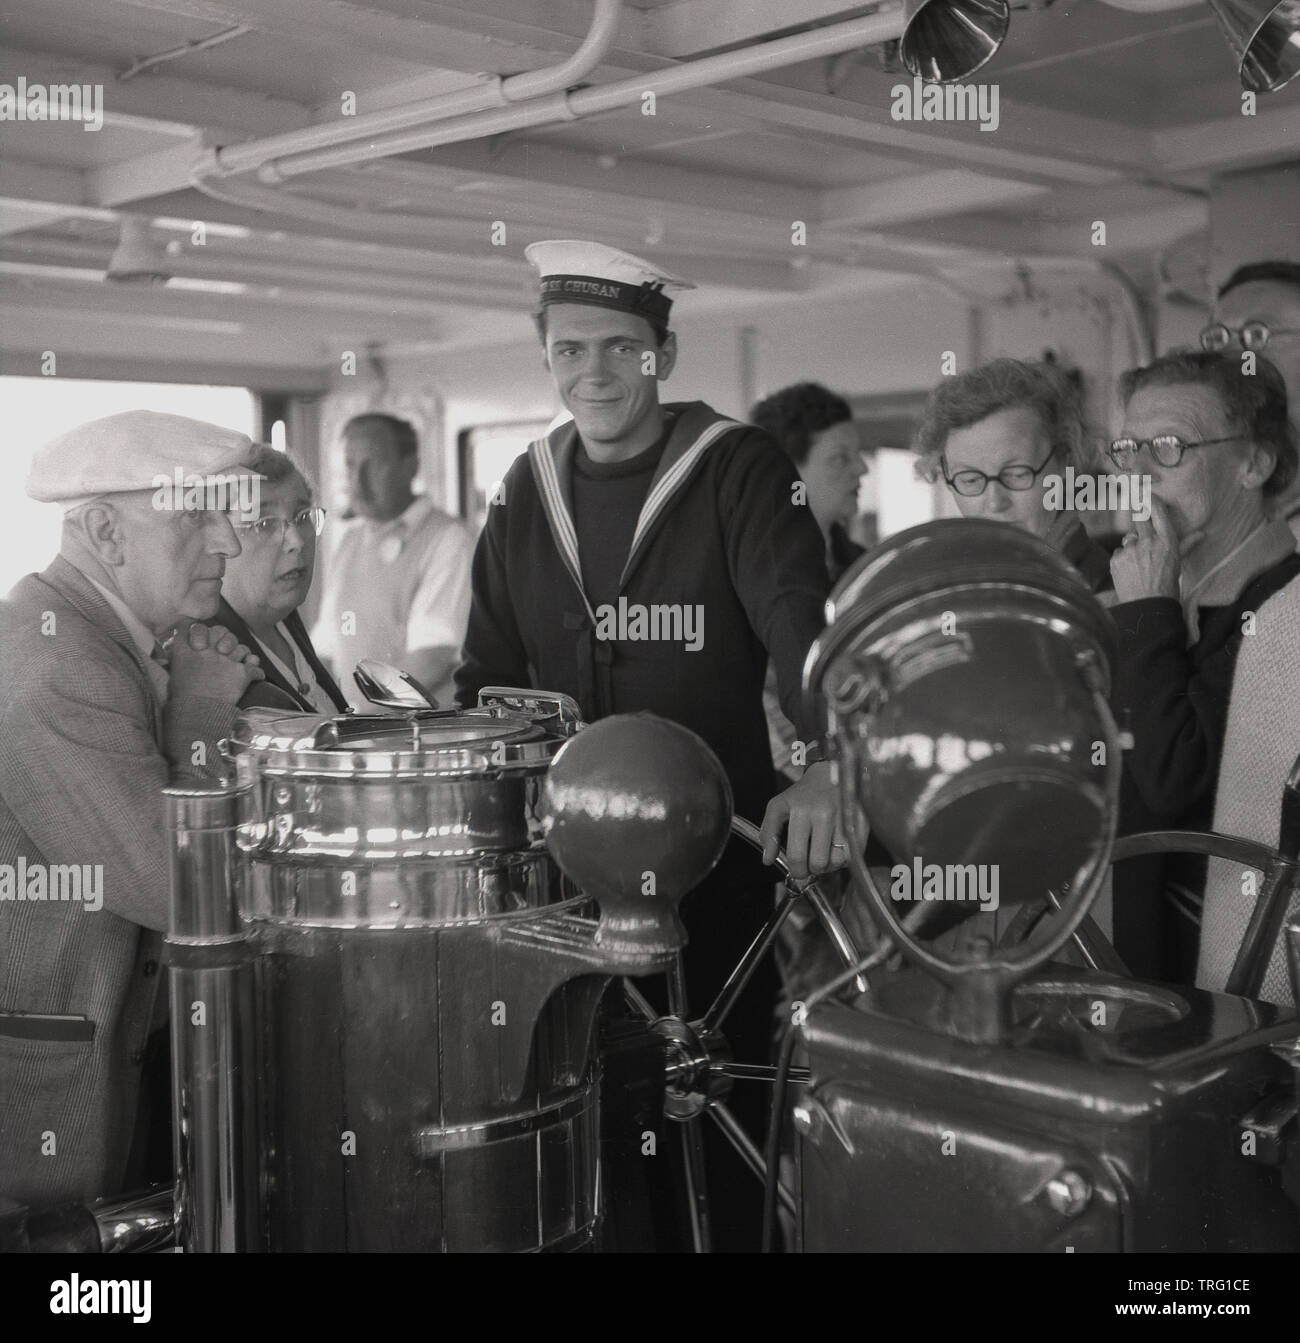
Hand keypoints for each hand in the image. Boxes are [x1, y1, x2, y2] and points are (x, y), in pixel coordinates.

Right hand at [168, 621, 263, 702]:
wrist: (197, 713)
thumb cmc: (182, 696)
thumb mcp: (173, 671)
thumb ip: (179, 655)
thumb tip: (180, 647)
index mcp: (187, 648)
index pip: (194, 625)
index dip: (200, 629)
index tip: (201, 640)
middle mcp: (208, 649)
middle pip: (222, 630)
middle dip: (225, 638)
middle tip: (223, 650)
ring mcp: (227, 659)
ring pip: (241, 647)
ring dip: (241, 655)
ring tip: (236, 664)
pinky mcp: (242, 672)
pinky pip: (255, 665)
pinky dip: (256, 670)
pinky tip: (253, 674)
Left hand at [759, 760, 845, 880]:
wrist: (830, 771)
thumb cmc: (803, 793)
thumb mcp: (778, 806)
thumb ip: (768, 832)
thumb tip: (767, 860)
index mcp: (801, 811)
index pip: (798, 855)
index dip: (796, 870)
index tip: (797, 870)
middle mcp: (824, 815)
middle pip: (819, 862)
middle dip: (813, 869)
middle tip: (811, 864)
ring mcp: (845, 818)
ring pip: (838, 861)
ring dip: (830, 865)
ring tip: (825, 854)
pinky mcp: (861, 821)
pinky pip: (854, 854)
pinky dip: (845, 858)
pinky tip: (838, 848)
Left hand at [1109, 497, 1190, 602]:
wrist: (1148, 605)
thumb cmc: (1167, 585)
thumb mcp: (1178, 563)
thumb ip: (1186, 545)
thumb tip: (1202, 533)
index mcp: (1167, 541)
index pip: (1157, 513)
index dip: (1150, 500)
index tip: (1144, 492)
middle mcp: (1149, 541)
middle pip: (1138, 517)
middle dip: (1135, 509)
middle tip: (1131, 501)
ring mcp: (1131, 550)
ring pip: (1128, 538)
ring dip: (1132, 546)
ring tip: (1138, 562)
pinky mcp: (1117, 559)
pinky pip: (1119, 552)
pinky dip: (1123, 559)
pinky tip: (1129, 570)